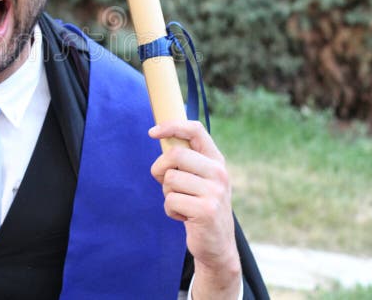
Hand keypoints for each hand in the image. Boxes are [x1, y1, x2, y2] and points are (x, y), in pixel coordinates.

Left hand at [149, 120, 240, 298]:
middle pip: (175, 156)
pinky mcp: (206, 210)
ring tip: (183, 204)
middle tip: (166, 183)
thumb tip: (159, 134)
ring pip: (170, 180)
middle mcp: (219, 173)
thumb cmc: (200, 206)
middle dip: (160, 170)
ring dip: (167, 194)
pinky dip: (171, 210)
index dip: (171, 127)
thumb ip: (186, 160)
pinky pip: (170, 201)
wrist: (217, 245)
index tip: (152, 132)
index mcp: (217, 160)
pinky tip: (186, 217)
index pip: (196, 130)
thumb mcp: (200, 179)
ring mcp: (214, 191)